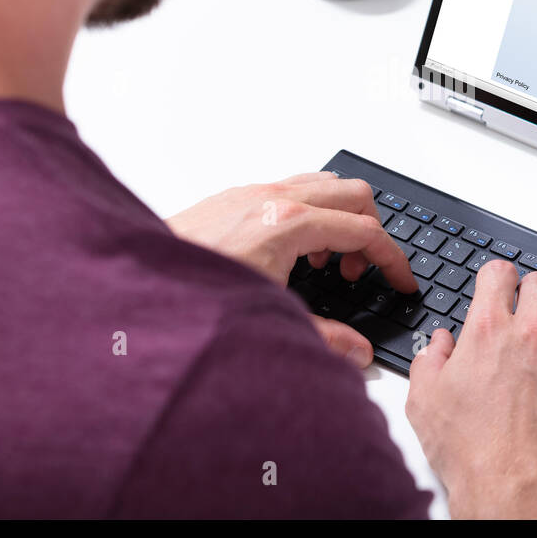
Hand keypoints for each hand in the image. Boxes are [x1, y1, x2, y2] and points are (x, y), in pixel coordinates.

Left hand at [166, 171, 416, 366]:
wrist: (134, 281)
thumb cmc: (189, 294)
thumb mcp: (267, 319)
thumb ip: (321, 339)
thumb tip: (356, 353)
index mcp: (287, 225)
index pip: (365, 231)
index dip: (393, 259)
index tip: (402, 280)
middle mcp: (271, 198)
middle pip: (354, 194)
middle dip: (370, 231)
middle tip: (361, 271)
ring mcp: (251, 191)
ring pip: (324, 184)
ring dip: (339, 218)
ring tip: (328, 263)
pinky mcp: (232, 195)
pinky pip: (293, 187)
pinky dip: (310, 212)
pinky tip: (292, 252)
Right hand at [406, 260, 536, 517]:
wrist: (512, 486)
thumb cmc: (472, 451)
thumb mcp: (425, 401)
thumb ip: (430, 361)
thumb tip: (440, 343)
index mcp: (489, 330)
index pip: (498, 272)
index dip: (497, 279)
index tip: (499, 289)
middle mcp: (533, 332)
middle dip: (534, 292)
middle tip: (531, 311)